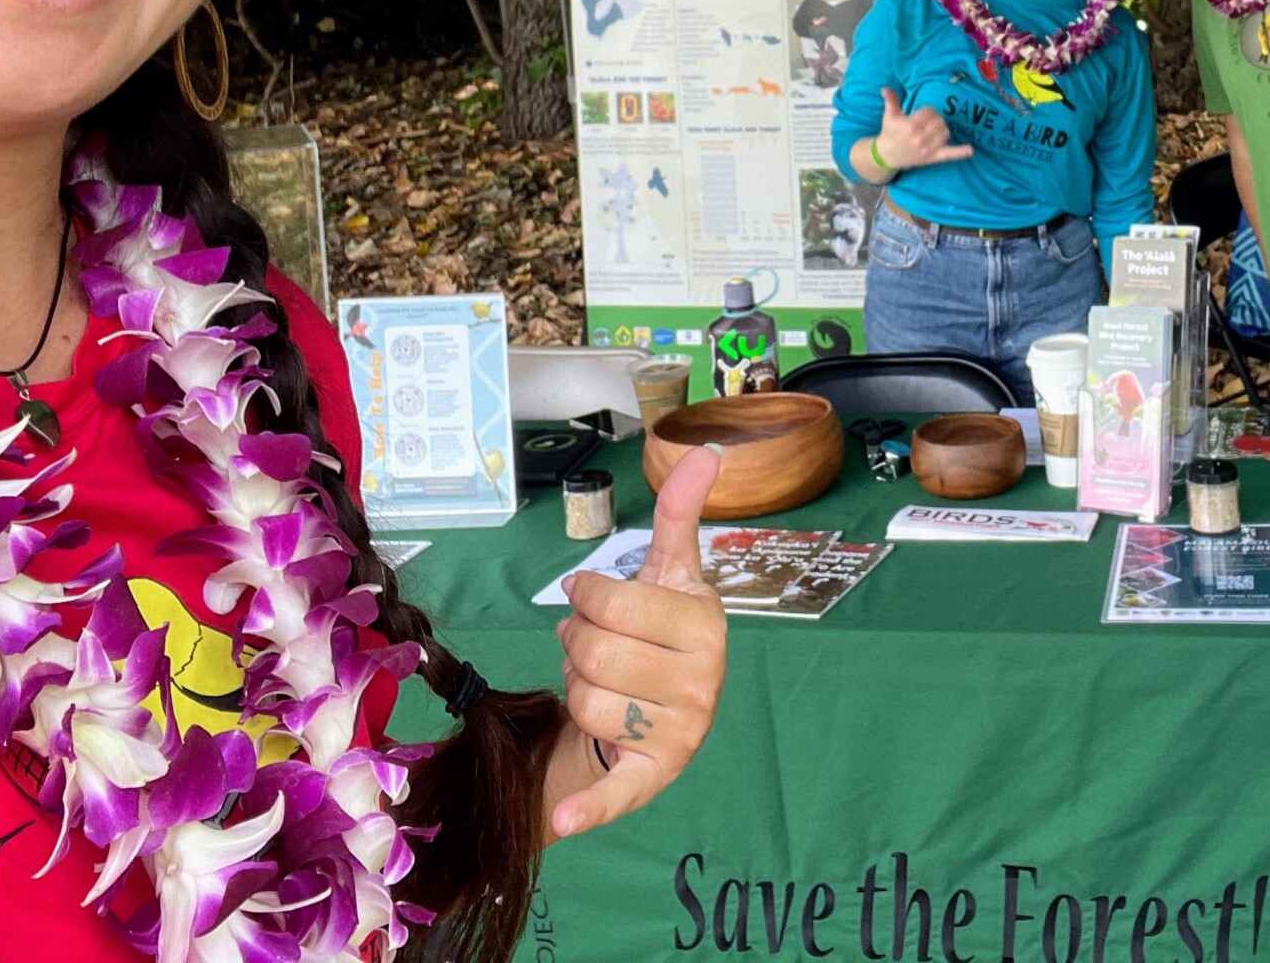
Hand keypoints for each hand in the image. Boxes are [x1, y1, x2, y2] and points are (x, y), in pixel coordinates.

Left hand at [547, 444, 727, 838]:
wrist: (656, 707)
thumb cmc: (656, 633)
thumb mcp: (667, 572)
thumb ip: (680, 514)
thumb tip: (706, 451)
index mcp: (705, 624)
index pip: (613, 601)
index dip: (586, 597)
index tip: (590, 598)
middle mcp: (703, 680)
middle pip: (593, 651)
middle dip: (577, 643)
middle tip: (593, 645)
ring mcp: (682, 732)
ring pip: (584, 700)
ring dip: (574, 688)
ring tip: (599, 683)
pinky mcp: (653, 776)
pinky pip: (617, 790)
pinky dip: (590, 806)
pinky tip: (563, 817)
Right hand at [875, 87, 973, 171]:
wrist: (887, 155)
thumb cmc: (890, 133)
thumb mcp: (889, 116)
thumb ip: (891, 101)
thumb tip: (885, 89)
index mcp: (910, 126)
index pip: (929, 112)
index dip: (927, 111)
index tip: (922, 114)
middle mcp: (920, 138)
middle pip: (939, 121)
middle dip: (935, 119)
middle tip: (928, 121)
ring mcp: (928, 149)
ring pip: (945, 133)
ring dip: (943, 129)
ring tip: (935, 129)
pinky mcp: (933, 157)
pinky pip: (949, 154)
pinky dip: (960, 152)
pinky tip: (970, 150)